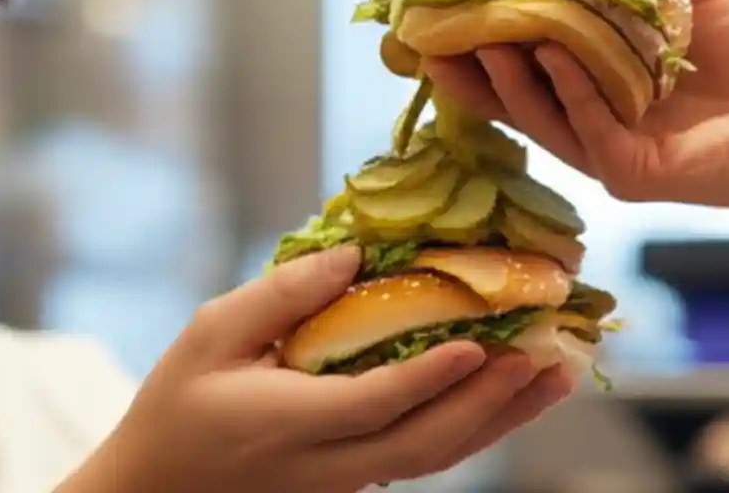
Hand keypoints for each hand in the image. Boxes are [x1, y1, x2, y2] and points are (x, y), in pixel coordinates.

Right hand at [62, 247, 570, 492]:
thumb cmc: (176, 407)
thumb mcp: (209, 335)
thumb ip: (281, 295)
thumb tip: (354, 256)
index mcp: (290, 423)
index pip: (377, 403)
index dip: (432, 376)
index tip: (481, 341)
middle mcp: (329, 464)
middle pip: (428, 442)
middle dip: (493, 402)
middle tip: (547, 357)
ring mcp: (345, 481)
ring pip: (436, 458)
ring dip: (499, 420)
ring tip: (552, 380)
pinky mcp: (351, 482)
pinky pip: (422, 458)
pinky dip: (471, 429)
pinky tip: (502, 400)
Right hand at [422, 0, 728, 216]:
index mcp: (596, 92)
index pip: (525, 72)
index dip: (484, 46)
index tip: (450, 12)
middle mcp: (591, 127)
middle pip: (516, 100)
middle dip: (475, 69)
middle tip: (436, 35)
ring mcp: (608, 155)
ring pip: (543, 118)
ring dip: (511, 80)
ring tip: (488, 38)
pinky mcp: (633, 174)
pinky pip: (590, 131)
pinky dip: (570, 92)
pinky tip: (556, 54)